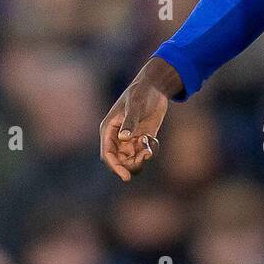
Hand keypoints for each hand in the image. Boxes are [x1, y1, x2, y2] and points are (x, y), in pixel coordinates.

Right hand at [99, 58, 180, 181]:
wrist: (155, 87)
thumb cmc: (141, 92)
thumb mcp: (135, 105)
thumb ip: (130, 121)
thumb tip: (124, 137)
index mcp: (109, 129)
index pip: (108, 154)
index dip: (115, 167)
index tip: (126, 177)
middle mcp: (117, 137)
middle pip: (120, 161)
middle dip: (132, 163)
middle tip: (146, 154)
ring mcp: (130, 139)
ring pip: (132, 160)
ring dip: (141, 158)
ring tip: (149, 144)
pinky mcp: (142, 139)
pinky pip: (143, 154)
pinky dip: (149, 151)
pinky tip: (153, 138)